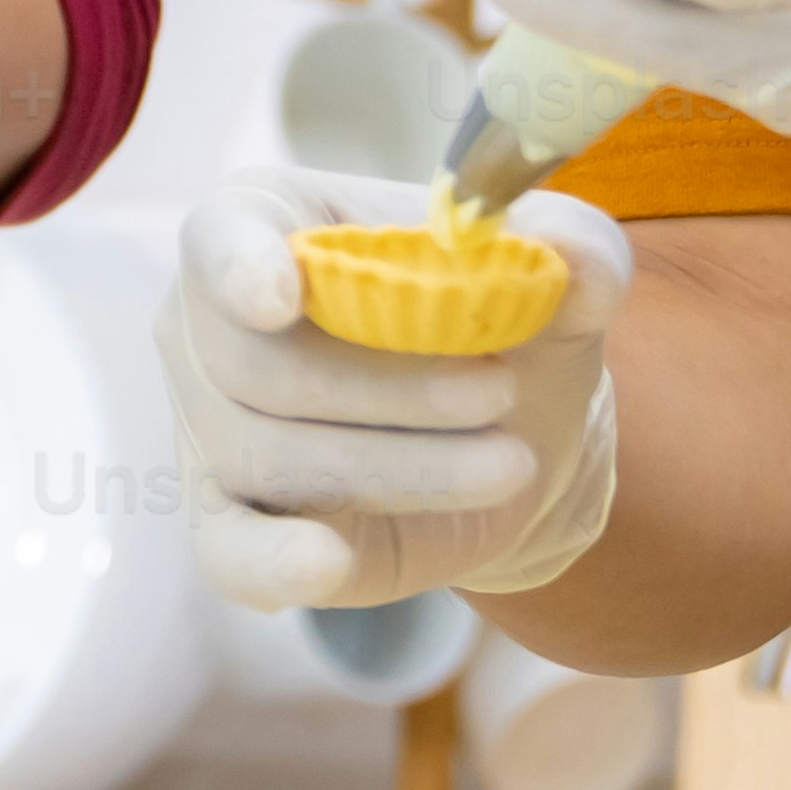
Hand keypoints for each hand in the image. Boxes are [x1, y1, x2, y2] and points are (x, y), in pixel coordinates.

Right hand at [157, 167, 624, 618]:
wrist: (511, 434)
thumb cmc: (503, 323)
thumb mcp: (556, 276)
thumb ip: (576, 249)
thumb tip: (578, 255)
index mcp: (272, 226)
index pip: (223, 233)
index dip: (240, 263)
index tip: (281, 296)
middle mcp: (213, 326)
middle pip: (255, 365)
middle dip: (389, 388)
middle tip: (503, 392)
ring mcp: (213, 430)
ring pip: (270, 457)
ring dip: (404, 467)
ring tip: (510, 464)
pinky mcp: (239, 526)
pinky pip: (231, 553)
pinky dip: (276, 562)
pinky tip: (326, 564)